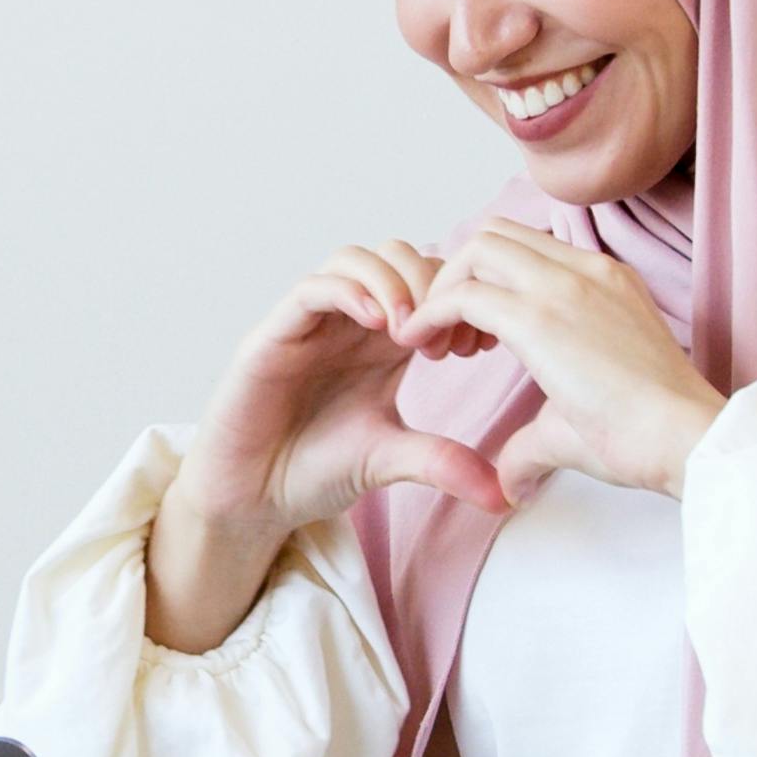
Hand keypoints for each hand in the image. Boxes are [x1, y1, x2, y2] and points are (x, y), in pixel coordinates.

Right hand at [146, 245, 508, 651]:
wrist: (253, 499)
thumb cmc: (314, 471)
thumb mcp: (392, 461)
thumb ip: (444, 463)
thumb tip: (503, 495)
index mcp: (383, 342)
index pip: (428, 285)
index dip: (460, 300)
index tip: (479, 344)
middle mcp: (349, 322)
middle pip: (399, 257)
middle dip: (433, 284)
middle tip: (446, 337)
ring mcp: (311, 323)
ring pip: (355, 259)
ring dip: (392, 280)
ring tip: (411, 329)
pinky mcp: (274, 334)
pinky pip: (312, 288)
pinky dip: (348, 291)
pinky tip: (376, 322)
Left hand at [402, 226, 722, 500]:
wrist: (686, 438)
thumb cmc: (647, 436)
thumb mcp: (582, 422)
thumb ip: (534, 444)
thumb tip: (511, 484)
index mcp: (604, 281)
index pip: (527, 249)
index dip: (487, 281)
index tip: (475, 335)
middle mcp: (585, 269)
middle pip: (494, 236)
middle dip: (458, 276)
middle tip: (451, 336)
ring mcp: (565, 286)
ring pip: (475, 250)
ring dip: (443, 289)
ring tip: (437, 344)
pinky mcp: (540, 317)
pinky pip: (463, 293)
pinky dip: (431, 313)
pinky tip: (422, 347)